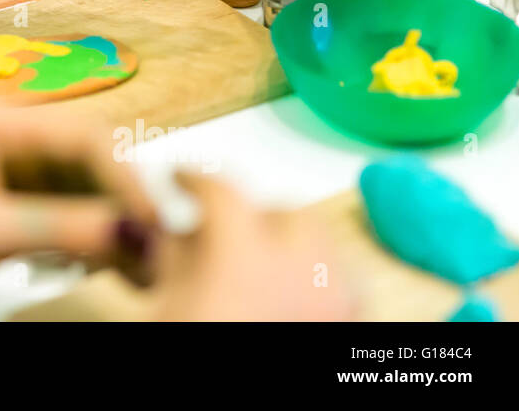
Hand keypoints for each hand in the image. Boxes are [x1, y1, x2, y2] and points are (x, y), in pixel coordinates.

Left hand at [0, 105, 159, 319]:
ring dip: (111, 228)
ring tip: (137, 268)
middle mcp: (6, 145)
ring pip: (83, 196)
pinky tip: (103, 267)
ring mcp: (6, 182)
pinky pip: (64, 223)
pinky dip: (88, 244)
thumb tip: (132, 230)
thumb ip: (56, 227)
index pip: (85, 137)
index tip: (153, 222)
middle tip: (155, 251)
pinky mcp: (3, 218)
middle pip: (90, 165)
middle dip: (123, 205)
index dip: (126, 177)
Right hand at [155, 171, 355, 320]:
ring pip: (320, 239)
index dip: (194, 178)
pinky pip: (342, 278)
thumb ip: (172, 254)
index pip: (221, 190)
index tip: (181, 178)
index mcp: (245, 260)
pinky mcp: (351, 319)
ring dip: (288, 240)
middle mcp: (299, 271)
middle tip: (224, 229)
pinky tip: (291, 292)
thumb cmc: (204, 341)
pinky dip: (316, 274)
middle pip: (284, 209)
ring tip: (259, 262)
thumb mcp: (167, 303)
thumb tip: (178, 230)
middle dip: (253, 212)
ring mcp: (334, 298)